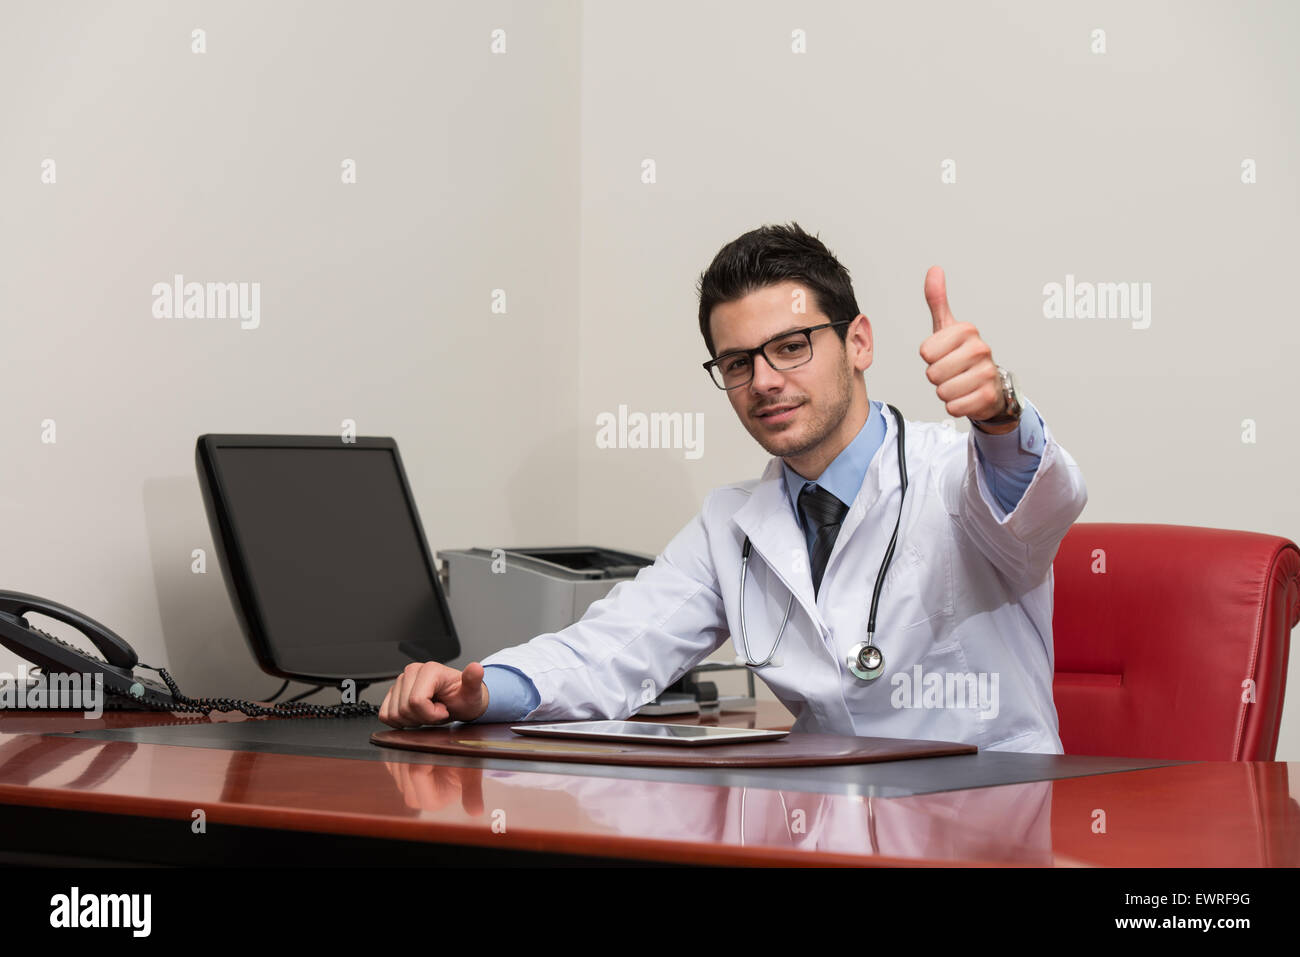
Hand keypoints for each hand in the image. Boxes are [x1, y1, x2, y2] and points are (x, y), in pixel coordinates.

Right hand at [378, 660, 489, 728]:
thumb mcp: (472, 692)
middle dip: (422, 718)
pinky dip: (400, 721)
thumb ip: (473, 680)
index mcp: (429, 670)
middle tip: (437, 712)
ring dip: (413, 720)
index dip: (431, 714)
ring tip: (428, 712)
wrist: (459, 703)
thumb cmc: (464, 698)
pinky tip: (416, 715)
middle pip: (404, 709)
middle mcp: (412, 672)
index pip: (416, 701)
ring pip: (394, 714)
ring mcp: (400, 682)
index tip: (444, 711)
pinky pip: (385, 714)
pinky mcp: (393, 693)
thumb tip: (475, 668)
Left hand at [919, 265, 1009, 426]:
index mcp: (967, 330)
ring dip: (946, 392)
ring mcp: (986, 373)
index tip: (944, 354)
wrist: (990, 384)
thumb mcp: (948, 327)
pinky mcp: (988, 396)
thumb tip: (934, 270)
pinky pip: (954, 407)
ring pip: (942, 391)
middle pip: (932, 373)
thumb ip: (937, 300)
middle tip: (951, 372)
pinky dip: (955, 406)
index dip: (930, 357)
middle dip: (937, 377)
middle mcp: (980, 349)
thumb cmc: (962, 355)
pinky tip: (966, 396)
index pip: (925, 352)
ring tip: (959, 383)